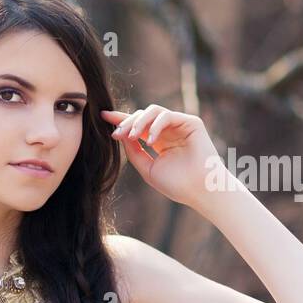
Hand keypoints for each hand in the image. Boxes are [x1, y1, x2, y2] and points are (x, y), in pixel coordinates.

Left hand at [100, 106, 223, 207]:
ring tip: (132, 136)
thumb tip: (119, 135)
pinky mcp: (191, 123)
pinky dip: (155, 125)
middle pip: (142, 116)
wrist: (199, 191)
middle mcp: (167, 132)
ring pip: (153, 111)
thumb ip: (133, 151)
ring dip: (138, 122)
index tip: (103, 116)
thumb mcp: (147, 168)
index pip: (137, 126)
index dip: (120, 120)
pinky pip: (167, 115)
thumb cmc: (176, 184)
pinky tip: (150, 140)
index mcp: (157, 142)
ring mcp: (179, 126)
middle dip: (126, 122)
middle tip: (116, 133)